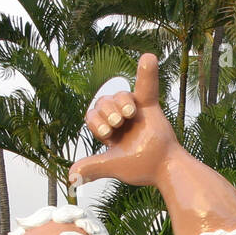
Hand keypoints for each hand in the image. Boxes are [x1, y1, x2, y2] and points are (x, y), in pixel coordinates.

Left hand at [68, 52, 179, 188]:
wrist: (165, 167)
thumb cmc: (141, 167)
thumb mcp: (114, 165)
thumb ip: (94, 167)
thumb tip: (71, 177)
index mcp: (109, 132)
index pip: (93, 116)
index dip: (97, 121)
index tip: (108, 134)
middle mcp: (120, 119)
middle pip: (103, 102)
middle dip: (107, 111)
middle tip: (118, 122)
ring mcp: (135, 110)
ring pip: (120, 95)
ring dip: (121, 101)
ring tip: (129, 113)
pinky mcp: (150, 105)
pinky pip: (147, 84)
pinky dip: (147, 71)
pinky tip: (148, 57)